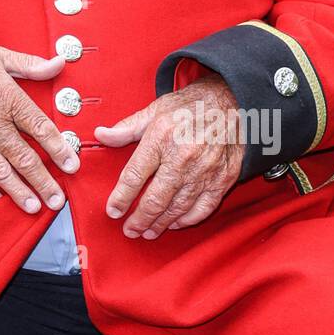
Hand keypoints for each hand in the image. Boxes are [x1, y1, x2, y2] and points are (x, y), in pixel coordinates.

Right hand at [0, 32, 79, 211]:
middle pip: (24, 158)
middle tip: (58, 199)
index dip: (60, 149)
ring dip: (20, 192)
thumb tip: (59, 63)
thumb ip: (30, 64)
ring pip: (1, 173)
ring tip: (35, 207)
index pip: (40, 128)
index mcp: (6, 98)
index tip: (73, 165)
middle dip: (44, 181)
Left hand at [94, 72, 243, 238]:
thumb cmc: (190, 106)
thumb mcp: (155, 110)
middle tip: (130, 230)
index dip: (121, 197)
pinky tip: (176, 224)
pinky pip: (203, 208)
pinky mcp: (223, 179)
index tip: (113, 211)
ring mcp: (204, 171)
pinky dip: (187, 220)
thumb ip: (127, 127)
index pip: (135, 175)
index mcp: (161, 138)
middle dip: (140, 219)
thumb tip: (101, 135)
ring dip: (161, 224)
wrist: (232, 102)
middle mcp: (182, 157)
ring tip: (148, 232)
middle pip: (156, 199)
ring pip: (178, 208)